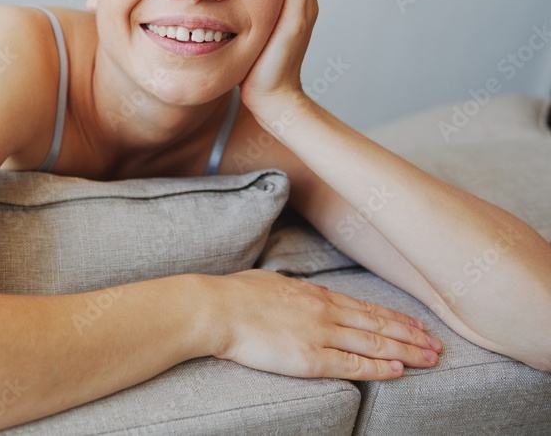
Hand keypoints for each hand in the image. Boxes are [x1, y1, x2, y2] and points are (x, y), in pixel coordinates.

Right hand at [207, 269, 442, 379]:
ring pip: (374, 343)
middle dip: (411, 335)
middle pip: (378, 324)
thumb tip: (296, 293)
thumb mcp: (271, 283)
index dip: (394, 318)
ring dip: (406, 351)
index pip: (365, 308)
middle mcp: (325, 311)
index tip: (416, 325)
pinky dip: (378, 368)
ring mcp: (320, 334)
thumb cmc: (234, 295)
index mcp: (315, 295)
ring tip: (430, 358)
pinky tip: (398, 370)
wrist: (216, 308)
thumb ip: (291, 292)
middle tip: (438, 344)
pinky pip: (352, 364)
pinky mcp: (309, 358)